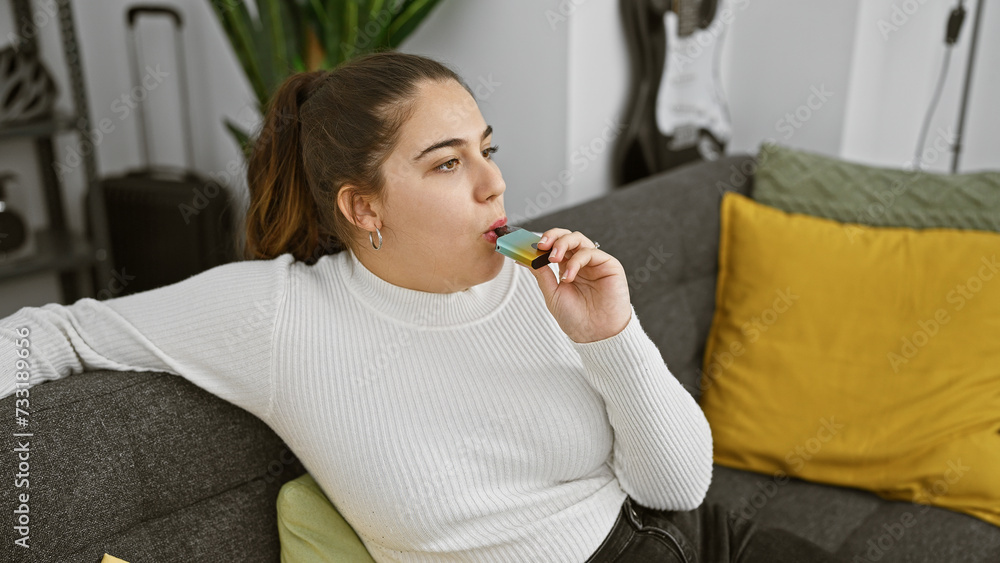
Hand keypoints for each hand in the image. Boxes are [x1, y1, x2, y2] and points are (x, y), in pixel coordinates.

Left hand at [526, 229, 630, 343]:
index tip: (527, 246)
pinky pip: (591, 252)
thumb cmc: (576, 317)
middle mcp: (581, 262)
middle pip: (566, 236)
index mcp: (567, 267)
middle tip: (541, 246)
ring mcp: (595, 262)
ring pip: (578, 239)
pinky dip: (576, 261)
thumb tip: (525, 257)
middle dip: (552, 236)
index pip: (555, 245)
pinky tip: (569, 277)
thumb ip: (542, 274)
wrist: (594, 334)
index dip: (543, 242)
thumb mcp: (552, 294)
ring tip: (553, 259)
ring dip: (562, 244)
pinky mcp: (609, 265)